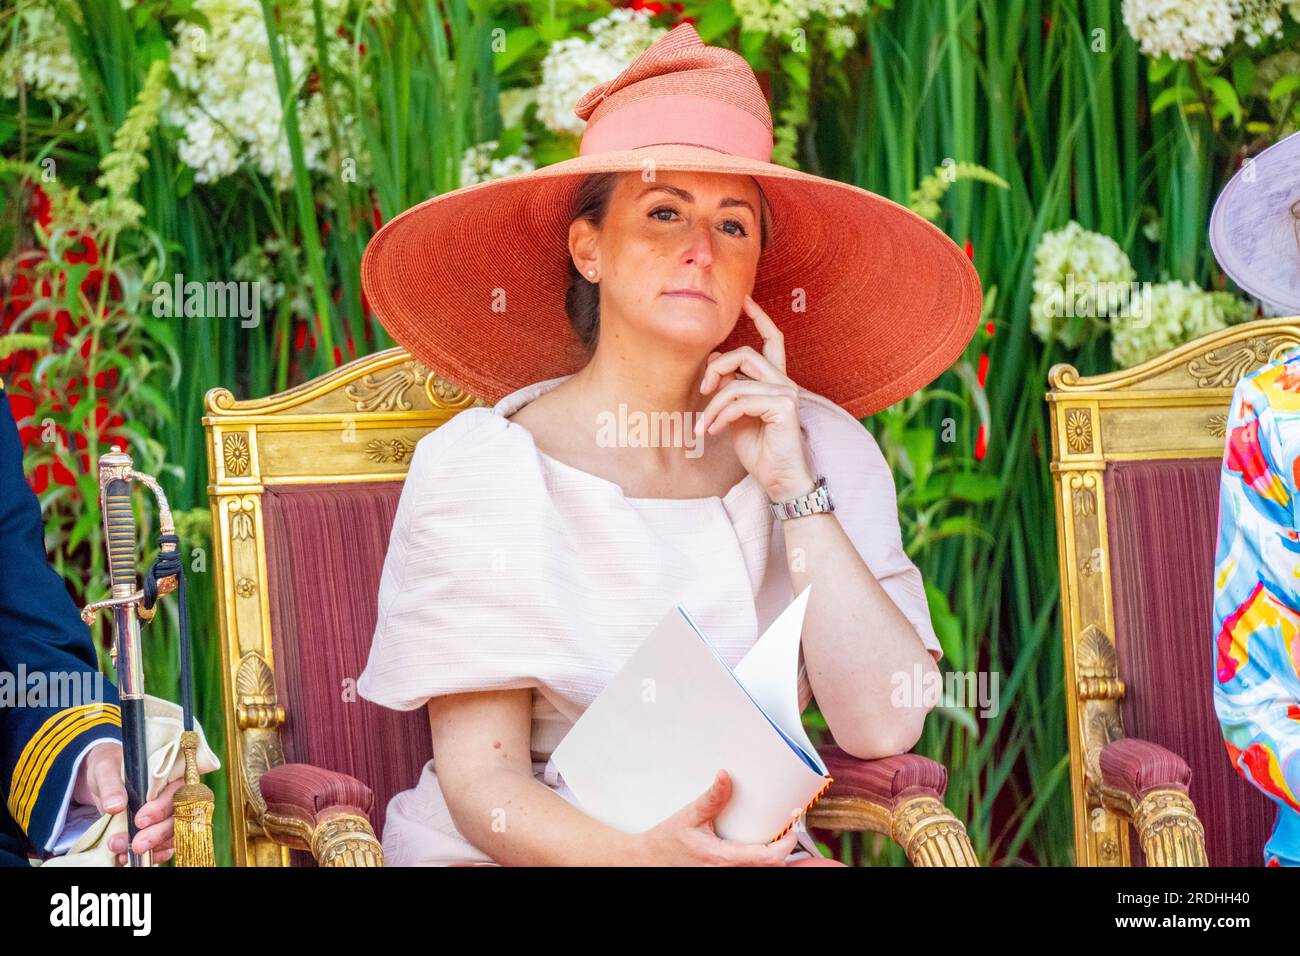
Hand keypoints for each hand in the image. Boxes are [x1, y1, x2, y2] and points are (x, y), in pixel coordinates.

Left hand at [72, 741, 178, 864]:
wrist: (102, 778)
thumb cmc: (109, 766)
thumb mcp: (105, 770)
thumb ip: (111, 786)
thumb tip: (115, 806)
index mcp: (169, 776)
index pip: (176, 794)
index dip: (162, 809)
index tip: (140, 820)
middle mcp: (173, 796)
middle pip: (178, 818)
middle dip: (158, 835)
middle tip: (136, 845)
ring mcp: (166, 815)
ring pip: (172, 835)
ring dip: (151, 848)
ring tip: (122, 853)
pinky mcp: (156, 830)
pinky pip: (163, 846)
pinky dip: (151, 855)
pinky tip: (131, 859)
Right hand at [628, 769, 799, 865]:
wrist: (648, 860)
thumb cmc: (668, 841)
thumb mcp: (689, 816)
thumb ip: (712, 798)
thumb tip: (725, 776)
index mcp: (722, 858)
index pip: (767, 857)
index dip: (786, 843)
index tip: (793, 826)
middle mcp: (727, 873)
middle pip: (770, 867)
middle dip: (783, 850)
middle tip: (787, 827)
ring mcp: (725, 877)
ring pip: (761, 871)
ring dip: (772, 857)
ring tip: (775, 836)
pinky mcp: (723, 876)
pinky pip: (750, 871)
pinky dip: (760, 861)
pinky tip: (759, 847)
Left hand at [695, 295, 816, 501]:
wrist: (779, 481)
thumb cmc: (759, 451)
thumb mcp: (737, 417)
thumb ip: (730, 392)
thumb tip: (715, 372)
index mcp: (776, 382)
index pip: (773, 340)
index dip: (760, 318)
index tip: (744, 300)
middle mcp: (785, 383)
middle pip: (745, 354)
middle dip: (716, 367)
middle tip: (701, 390)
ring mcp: (787, 393)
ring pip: (737, 382)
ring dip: (714, 405)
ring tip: (705, 426)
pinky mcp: (784, 407)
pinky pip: (741, 400)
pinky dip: (721, 415)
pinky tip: (714, 431)